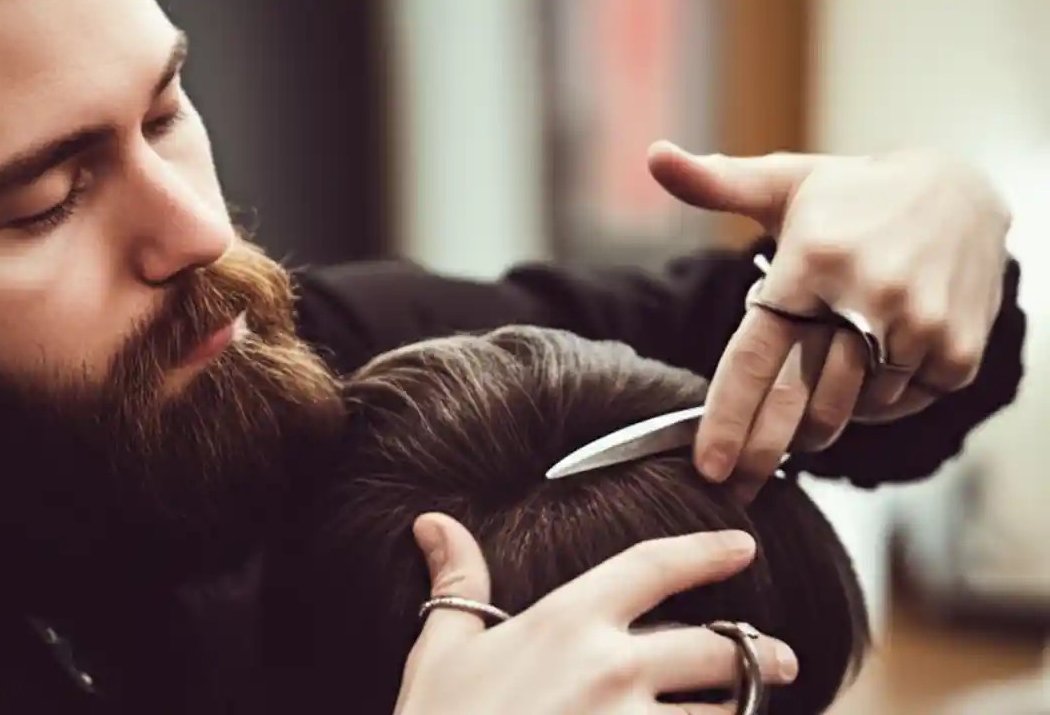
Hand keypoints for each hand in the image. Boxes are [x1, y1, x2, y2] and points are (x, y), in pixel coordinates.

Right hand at [393, 514, 798, 714]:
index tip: (741, 546)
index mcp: (567, 622)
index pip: (653, 567)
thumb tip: (435, 524)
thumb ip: (457, 583)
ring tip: (746, 714)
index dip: (704, 551)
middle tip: (784, 658)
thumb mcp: (442, 652)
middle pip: (716, 648)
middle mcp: (612, 669)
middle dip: (759, 653)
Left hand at [649, 142, 1010, 499]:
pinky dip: (875, 405)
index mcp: (811, 261)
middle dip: (760, 454)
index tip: (706, 467)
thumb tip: (655, 157)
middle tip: (733, 490)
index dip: (728, 418)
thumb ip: (716, 183)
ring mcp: (917, 327)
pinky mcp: (958, 349)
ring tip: (801, 416)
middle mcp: (865, 296)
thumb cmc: (854, 195)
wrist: (965, 191)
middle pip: (799, 401)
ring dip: (820, 421)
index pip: (756, 358)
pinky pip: (899, 406)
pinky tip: (865, 378)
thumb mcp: (785, 182)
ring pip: (850, 410)